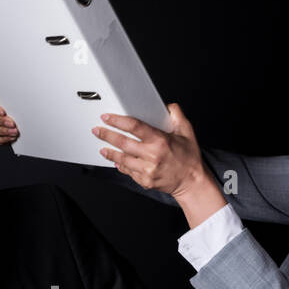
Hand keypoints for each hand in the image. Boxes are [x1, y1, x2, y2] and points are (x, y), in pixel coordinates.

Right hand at [0, 93, 18, 145]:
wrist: (22, 119)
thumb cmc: (14, 105)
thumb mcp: (11, 99)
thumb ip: (8, 99)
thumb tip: (14, 102)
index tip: (2, 112)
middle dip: (0, 121)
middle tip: (12, 123)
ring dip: (2, 131)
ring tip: (14, 131)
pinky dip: (4, 139)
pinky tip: (12, 137)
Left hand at [90, 104, 209, 200]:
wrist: (192, 182)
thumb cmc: (189, 157)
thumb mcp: (187, 132)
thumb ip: (177, 116)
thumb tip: (167, 106)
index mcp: (161, 141)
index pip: (134, 127)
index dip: (118, 121)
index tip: (107, 117)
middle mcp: (152, 156)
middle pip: (123, 143)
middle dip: (107, 135)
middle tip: (97, 130)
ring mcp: (147, 170)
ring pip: (122, 159)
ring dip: (110, 152)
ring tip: (103, 147)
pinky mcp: (145, 181)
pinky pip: (128, 171)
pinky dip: (121, 165)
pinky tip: (116, 160)